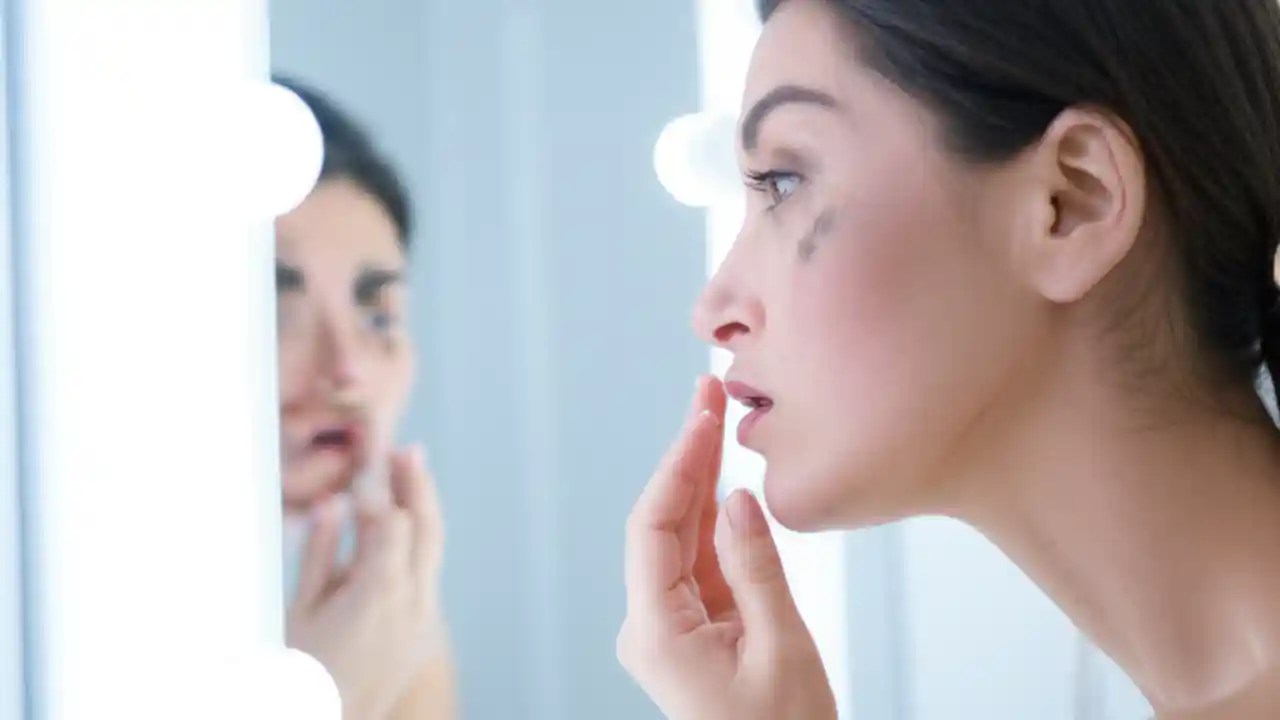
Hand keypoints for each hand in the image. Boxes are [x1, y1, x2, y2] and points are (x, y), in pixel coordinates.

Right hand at [286, 446, 446, 719]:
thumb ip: (320, 552)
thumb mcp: (300, 607)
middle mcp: (412, 603)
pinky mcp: (424, 634)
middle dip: (418, 486)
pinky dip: (419, 546)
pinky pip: (428, 577)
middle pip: (427, 529)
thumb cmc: (300, 669)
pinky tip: (404, 527)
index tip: (371, 460)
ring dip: (424, 513)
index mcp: (378, 591)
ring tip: (412, 476)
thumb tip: (334, 504)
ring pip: (434, 552)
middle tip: (409, 451)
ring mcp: (424, 621)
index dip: (380, 489)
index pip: (393, 521)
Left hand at [617, 377, 836, 719]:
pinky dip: (713, 518)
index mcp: (656, 633)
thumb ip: (755, 567)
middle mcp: (649, 625)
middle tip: (707, 393)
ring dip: (699, 480)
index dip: (677, 464)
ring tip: (716, 418)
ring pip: (679, 537)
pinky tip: (725, 477)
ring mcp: (669, 625)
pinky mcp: (692, 627)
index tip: (702, 415)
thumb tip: (736, 496)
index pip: (654, 527)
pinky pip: (698, 561)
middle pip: (661, 523)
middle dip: (686, 458)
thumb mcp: (780, 647)